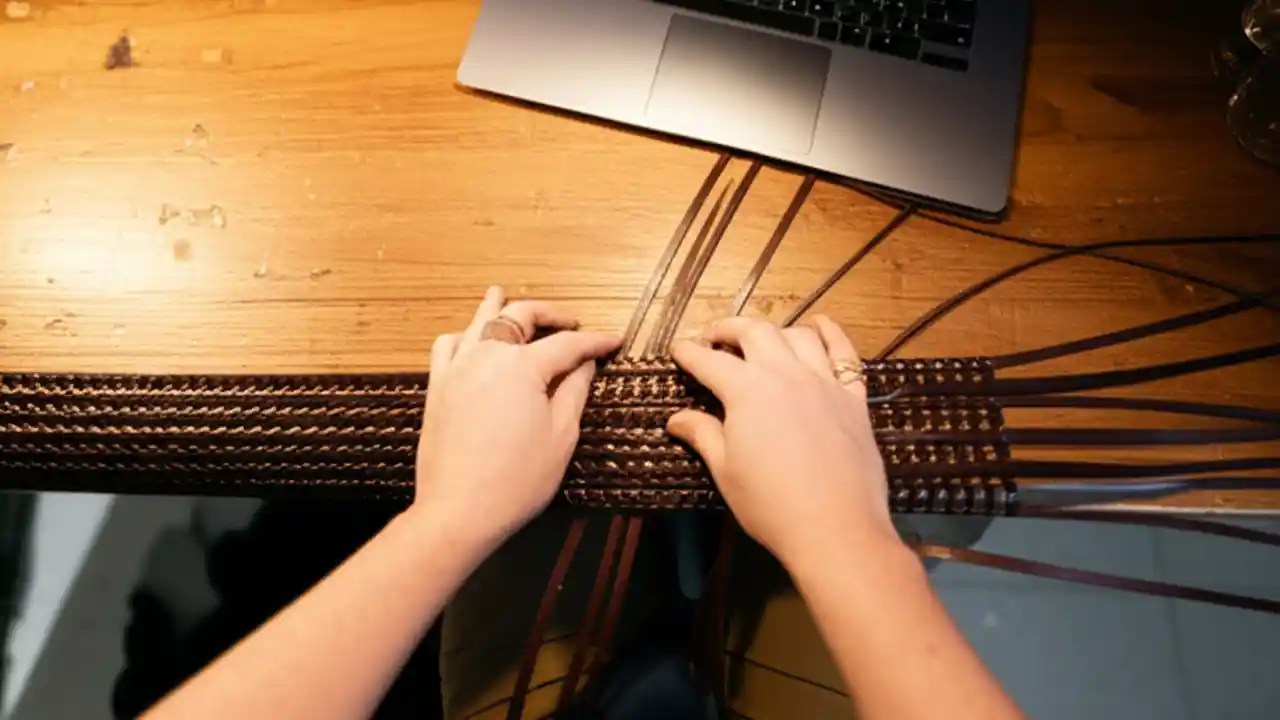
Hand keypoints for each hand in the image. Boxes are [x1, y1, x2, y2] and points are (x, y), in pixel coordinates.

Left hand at [413, 287, 620, 545]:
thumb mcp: (561, 435)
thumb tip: (584, 363)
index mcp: (523, 366)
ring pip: (479, 322)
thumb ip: (574, 391)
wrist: (459, 511)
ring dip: (498, 307)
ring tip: (504, 294)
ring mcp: (458, 369)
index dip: (595, 341)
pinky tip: (470, 337)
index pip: (567, 344)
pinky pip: (447, 346)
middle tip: (572, 321)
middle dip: (550, 313)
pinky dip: (463, 334)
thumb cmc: (517, 480)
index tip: (614, 341)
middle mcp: (488, 356)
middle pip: (521, 316)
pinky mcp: (438, 388)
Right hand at [667, 316, 898, 568]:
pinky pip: (844, 353)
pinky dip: (831, 333)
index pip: (709, 361)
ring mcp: (824, 383)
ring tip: (760, 339)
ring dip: (773, 330)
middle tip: (713, 338)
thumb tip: (677, 419)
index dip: (689, 352)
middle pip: (754, 332)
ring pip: (797, 336)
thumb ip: (703, 435)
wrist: (836, 529)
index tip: (678, 349)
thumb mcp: (726, 472)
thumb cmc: (771, 506)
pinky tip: (820, 325)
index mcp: (747, 391)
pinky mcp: (853, 398)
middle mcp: (785, 375)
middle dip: (728, 329)